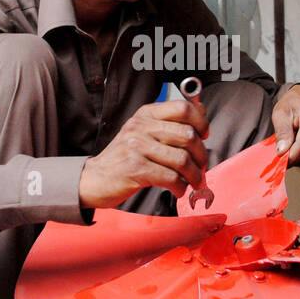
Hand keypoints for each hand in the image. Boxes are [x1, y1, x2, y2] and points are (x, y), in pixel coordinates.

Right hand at [78, 100, 210, 207]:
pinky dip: (180, 187)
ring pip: (182, 159)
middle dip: (201, 155)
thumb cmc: (123, 157)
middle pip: (187, 135)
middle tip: (201, 166)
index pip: (183, 108)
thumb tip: (202, 111)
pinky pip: (170, 178)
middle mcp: (141, 127)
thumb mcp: (144, 132)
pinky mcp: (136, 169)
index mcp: (146, 114)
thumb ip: (171, 122)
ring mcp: (137, 147)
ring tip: (194, 182)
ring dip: (194, 175)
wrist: (95, 178)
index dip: (200, 122)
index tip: (204, 135)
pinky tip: (178, 190)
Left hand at [272, 84, 299, 166]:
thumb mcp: (280, 113)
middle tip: (282, 144)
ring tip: (292, 139)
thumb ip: (282, 131)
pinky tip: (299, 144)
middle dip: (291, 154)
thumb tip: (282, 150)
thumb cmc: (293, 104)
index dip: (290, 156)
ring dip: (296, 155)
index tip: (279, 158)